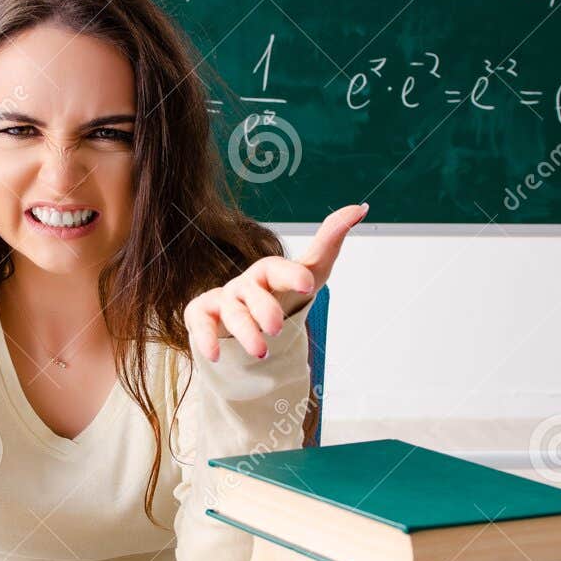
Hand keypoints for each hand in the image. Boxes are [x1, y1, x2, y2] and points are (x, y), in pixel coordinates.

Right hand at [184, 202, 368, 362]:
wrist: (248, 323)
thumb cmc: (281, 294)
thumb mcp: (310, 273)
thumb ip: (330, 242)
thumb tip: (360, 206)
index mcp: (268, 272)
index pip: (276, 267)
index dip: (290, 274)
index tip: (308, 284)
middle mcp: (245, 284)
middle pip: (251, 291)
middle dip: (264, 308)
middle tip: (277, 327)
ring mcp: (223, 300)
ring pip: (230, 311)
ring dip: (244, 330)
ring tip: (261, 352)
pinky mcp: (202, 316)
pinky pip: (200, 323)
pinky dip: (205, 337)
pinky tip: (215, 354)